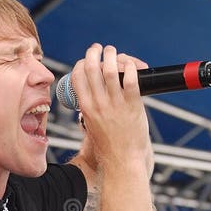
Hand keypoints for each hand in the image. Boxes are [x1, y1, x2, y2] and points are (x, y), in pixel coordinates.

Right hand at [71, 44, 152, 173]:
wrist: (123, 161)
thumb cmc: (108, 148)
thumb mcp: (91, 127)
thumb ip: (88, 112)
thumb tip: (86, 103)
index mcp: (86, 108)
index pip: (77, 77)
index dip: (80, 64)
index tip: (86, 60)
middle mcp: (98, 104)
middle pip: (91, 68)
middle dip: (94, 53)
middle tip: (99, 49)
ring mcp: (116, 104)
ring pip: (111, 69)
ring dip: (112, 55)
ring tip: (114, 52)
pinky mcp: (133, 105)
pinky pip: (131, 79)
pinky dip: (130, 67)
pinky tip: (131, 65)